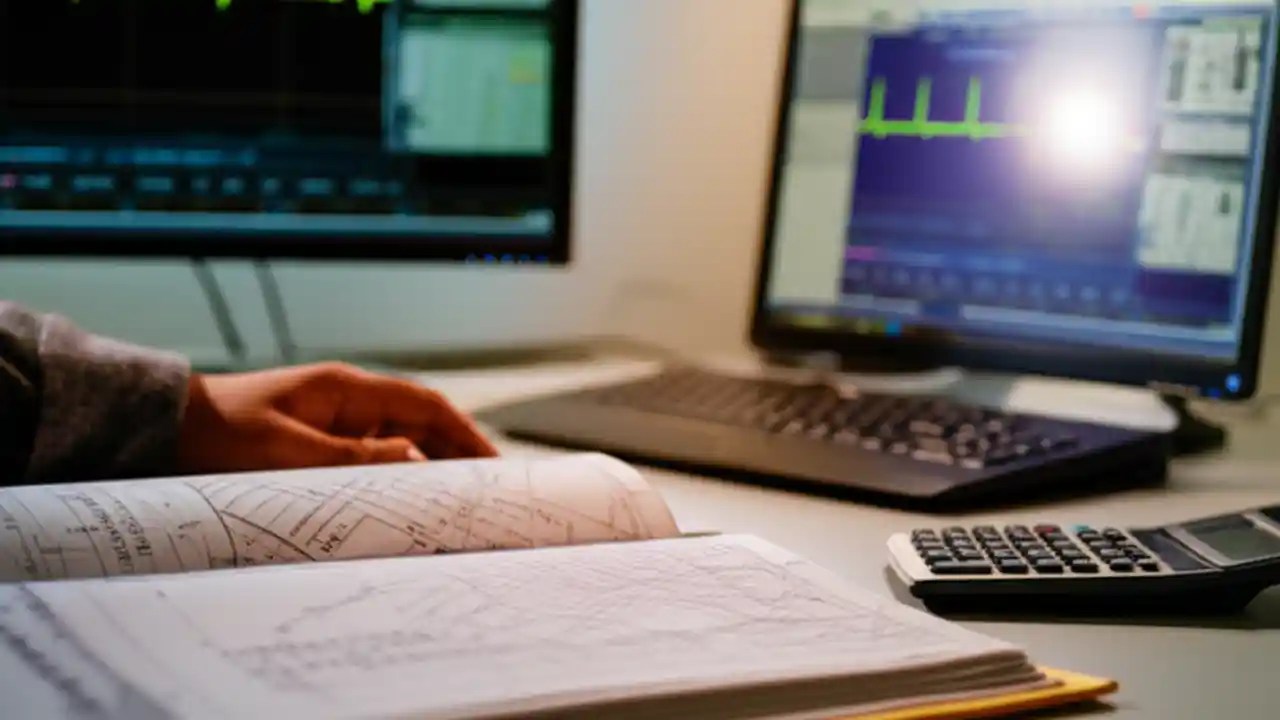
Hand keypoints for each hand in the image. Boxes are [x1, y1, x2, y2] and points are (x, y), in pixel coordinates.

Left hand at [176, 362, 497, 474]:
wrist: (166, 429)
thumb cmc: (219, 432)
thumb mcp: (285, 448)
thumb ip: (350, 457)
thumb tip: (415, 460)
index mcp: (346, 389)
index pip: (426, 405)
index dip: (465, 433)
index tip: (494, 464)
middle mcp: (348, 402)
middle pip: (421, 426)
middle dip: (457, 456)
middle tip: (488, 493)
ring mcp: (335, 423)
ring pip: (401, 445)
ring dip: (430, 470)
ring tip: (457, 504)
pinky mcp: (320, 446)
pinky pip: (372, 461)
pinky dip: (397, 479)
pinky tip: (407, 504)